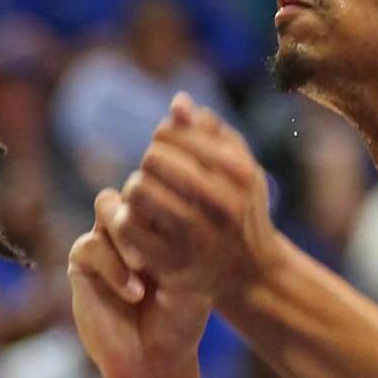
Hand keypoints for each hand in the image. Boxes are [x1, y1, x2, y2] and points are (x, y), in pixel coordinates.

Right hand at [68, 186, 215, 377]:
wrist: (156, 358)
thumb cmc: (181, 316)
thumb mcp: (189, 268)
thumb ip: (173, 230)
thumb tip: (151, 194)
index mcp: (164, 219)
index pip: (162, 182)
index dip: (170, 195)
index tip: (188, 226)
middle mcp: (133, 223)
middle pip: (132, 186)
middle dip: (147, 210)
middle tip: (164, 239)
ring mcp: (106, 239)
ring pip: (107, 205)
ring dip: (127, 232)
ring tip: (145, 266)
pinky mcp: (82, 262)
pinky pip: (91, 244)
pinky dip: (113, 266)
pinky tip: (134, 292)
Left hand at [109, 95, 278, 305]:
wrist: (249, 274)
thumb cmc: (240, 208)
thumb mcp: (239, 165)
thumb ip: (210, 130)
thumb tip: (177, 103)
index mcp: (238, 172)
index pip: (172, 134)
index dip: (162, 137)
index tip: (169, 151)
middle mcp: (221, 203)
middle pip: (152, 160)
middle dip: (150, 164)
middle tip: (157, 176)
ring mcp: (196, 235)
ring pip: (138, 190)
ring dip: (137, 191)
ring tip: (148, 197)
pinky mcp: (172, 263)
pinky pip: (129, 226)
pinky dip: (128, 221)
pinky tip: (141, 221)